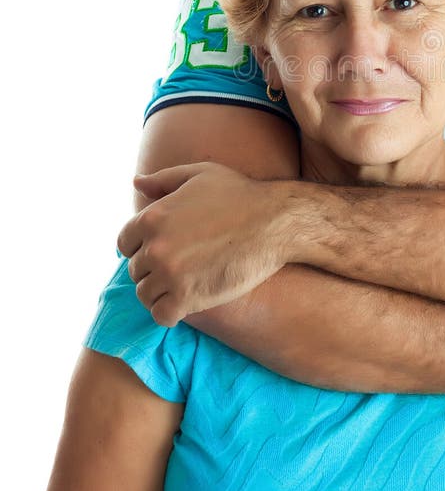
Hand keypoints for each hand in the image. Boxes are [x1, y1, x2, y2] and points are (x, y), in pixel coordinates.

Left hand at [117, 162, 295, 326]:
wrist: (274, 223)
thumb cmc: (240, 194)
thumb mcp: (200, 174)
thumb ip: (163, 179)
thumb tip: (135, 183)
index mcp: (152, 217)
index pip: (125, 243)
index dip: (144, 246)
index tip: (167, 248)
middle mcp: (155, 246)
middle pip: (136, 269)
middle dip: (155, 268)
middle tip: (184, 265)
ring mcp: (170, 274)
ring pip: (145, 294)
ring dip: (161, 292)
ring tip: (185, 284)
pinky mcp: (187, 298)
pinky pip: (161, 315)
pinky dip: (170, 312)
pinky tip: (187, 302)